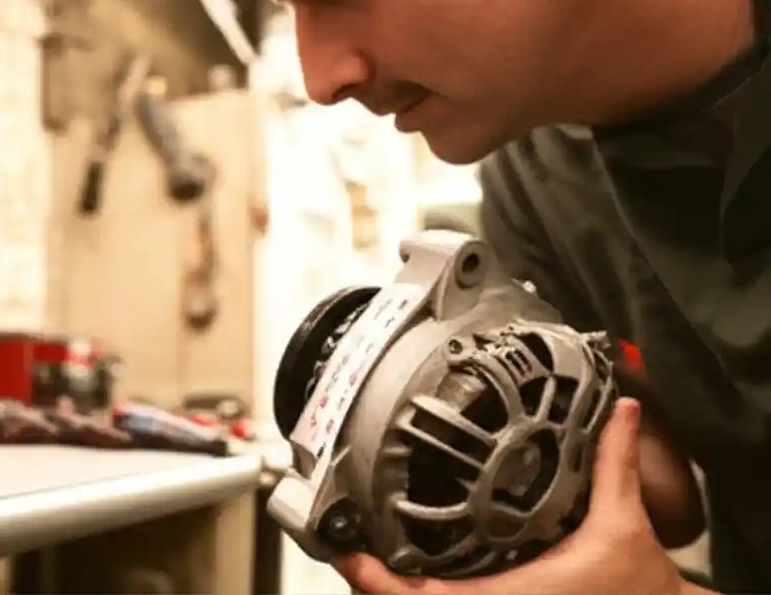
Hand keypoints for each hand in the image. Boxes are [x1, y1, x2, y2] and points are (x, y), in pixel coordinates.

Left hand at [336, 398, 711, 594]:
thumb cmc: (643, 587)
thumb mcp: (625, 524)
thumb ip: (613, 465)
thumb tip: (619, 410)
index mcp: (510, 594)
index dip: (377, 582)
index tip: (347, 556)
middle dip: (372, 585)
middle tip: (344, 551)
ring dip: (392, 592)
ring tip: (363, 562)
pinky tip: (408, 575)